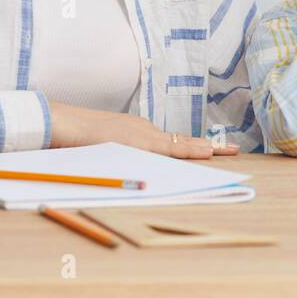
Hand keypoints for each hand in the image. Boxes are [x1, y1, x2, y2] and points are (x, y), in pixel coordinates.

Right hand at [48, 102, 237, 158]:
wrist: (62, 125)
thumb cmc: (76, 141)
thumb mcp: (105, 151)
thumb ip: (122, 156)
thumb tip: (137, 172)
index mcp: (137, 133)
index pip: (172, 141)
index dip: (193, 146)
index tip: (212, 149)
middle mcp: (144, 130)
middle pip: (182, 140)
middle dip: (208, 146)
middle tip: (234, 150)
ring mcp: (143, 134)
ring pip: (180, 144)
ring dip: (204, 148)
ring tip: (228, 152)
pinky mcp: (139, 141)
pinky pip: (171, 148)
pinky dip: (190, 151)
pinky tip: (207, 151)